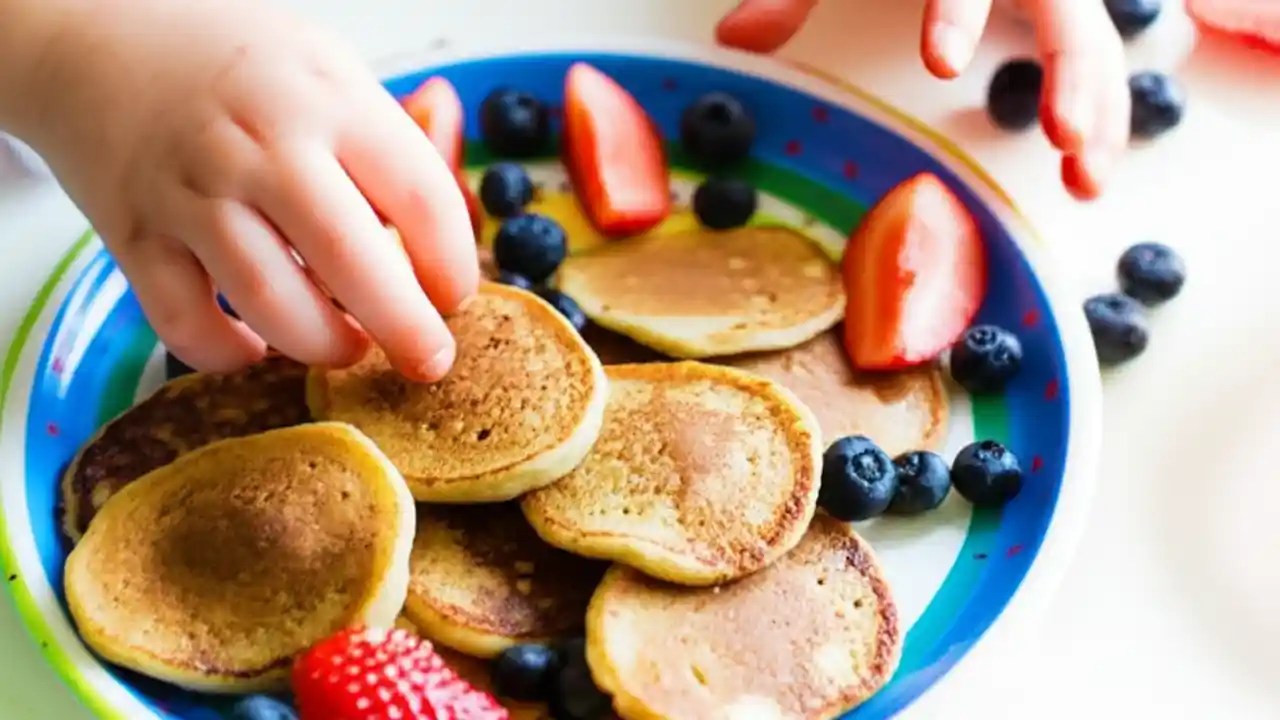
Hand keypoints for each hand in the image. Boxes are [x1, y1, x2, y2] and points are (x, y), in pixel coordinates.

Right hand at [19, 0, 476, 379]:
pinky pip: (185, 323)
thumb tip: (457, 219)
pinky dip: (224, 354)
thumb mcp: (329, 67)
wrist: (94, 30)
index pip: (421, 198)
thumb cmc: (232, 59)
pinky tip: (255, 347)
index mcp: (330, 102)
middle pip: (354, 263)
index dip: (452, 263)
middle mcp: (263, 148)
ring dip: (324, 345)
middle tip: (428, 360)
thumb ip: (392, 140)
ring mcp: (193, 194)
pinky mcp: (134, 236)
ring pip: (273, 304)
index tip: (455, 295)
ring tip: (349, 347)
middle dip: (406, 329)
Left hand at [715, 0, 1129, 199]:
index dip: (956, 13)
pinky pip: (1095, 61)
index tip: (942, 60)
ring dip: (1099, 113)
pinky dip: (1101, 113)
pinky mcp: (1063, 11)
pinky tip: (1090, 170)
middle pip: (1064, 11)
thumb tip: (736, 37)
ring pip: (1094, 43)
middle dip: (1069, 71)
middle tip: (1064, 134)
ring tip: (1087, 183)